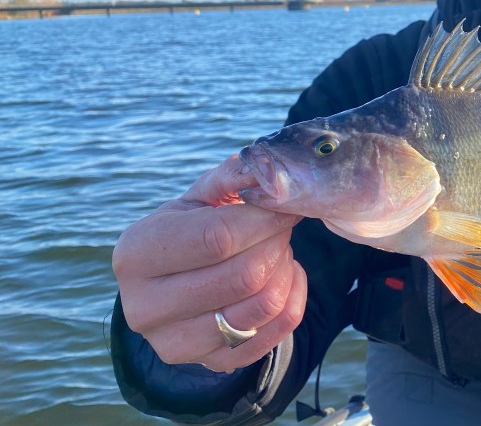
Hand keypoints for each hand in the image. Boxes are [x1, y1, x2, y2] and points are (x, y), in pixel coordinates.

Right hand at [111, 155, 305, 371]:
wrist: (177, 282)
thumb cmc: (192, 228)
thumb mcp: (202, 195)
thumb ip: (233, 176)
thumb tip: (267, 167)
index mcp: (136, 253)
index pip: (218, 237)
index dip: (264, 219)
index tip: (283, 205)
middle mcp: (144, 307)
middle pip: (244, 275)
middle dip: (277, 243)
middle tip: (281, 227)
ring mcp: (176, 344)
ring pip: (263, 306)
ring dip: (286, 269)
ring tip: (279, 249)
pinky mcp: (211, 364)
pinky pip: (278, 332)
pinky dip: (294, 296)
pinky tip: (284, 276)